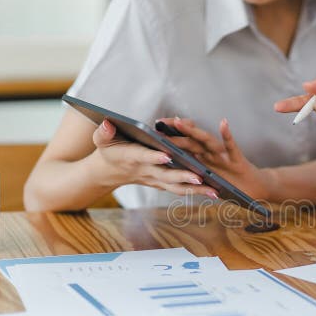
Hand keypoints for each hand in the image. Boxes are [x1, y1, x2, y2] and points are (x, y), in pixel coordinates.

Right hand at [91, 119, 217, 197]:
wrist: (108, 172)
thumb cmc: (107, 151)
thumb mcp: (101, 140)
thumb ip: (104, 132)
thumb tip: (106, 123)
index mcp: (132, 157)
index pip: (144, 157)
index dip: (154, 157)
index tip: (167, 156)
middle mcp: (146, 171)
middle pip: (166, 175)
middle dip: (183, 176)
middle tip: (199, 178)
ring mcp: (155, 179)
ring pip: (176, 187)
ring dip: (196, 190)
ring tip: (214, 191)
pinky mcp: (161, 184)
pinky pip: (179, 189)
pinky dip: (195, 192)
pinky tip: (213, 192)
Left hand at [156, 116, 274, 200]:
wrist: (254, 191)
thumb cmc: (232, 186)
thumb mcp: (209, 183)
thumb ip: (195, 177)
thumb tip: (172, 177)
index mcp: (203, 159)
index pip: (184, 145)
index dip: (170, 137)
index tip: (155, 129)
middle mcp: (211, 155)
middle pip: (191, 140)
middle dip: (176, 131)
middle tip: (161, 123)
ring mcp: (223, 156)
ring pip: (206, 141)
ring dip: (194, 132)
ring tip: (181, 122)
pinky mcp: (237, 160)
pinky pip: (231, 146)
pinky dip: (227, 135)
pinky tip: (223, 123)